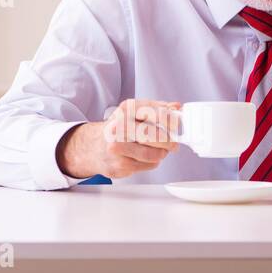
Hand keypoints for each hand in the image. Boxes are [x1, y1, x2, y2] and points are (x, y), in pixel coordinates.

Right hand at [57, 98, 181, 179]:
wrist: (93, 147)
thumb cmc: (118, 129)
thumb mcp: (134, 113)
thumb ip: (156, 108)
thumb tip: (176, 107)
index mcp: (125, 110)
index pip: (154, 112)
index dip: (170, 119)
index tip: (178, 124)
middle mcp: (119, 127)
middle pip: (153, 135)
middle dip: (169, 141)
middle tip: (173, 144)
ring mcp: (118, 147)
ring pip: (153, 154)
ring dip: (161, 154)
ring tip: (161, 151)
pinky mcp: (120, 165)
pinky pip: (147, 165)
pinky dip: (152, 163)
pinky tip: (146, 158)